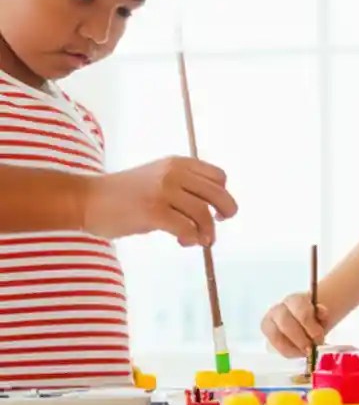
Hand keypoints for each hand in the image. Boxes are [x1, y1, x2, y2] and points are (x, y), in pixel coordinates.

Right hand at [83, 157, 237, 246]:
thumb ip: (183, 187)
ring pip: (203, 213)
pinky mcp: (153, 211)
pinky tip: (183, 241)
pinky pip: (186, 228)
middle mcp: (173, 173)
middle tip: (217, 227)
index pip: (218, 176)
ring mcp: (163, 191)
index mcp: (177, 163)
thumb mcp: (157, 178)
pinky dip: (191, 238)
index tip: (216, 210)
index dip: (223, 194)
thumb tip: (212, 211)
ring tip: (199, 241)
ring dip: (207, 232)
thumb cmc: (123, 194)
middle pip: (217, 194)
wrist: (87, 199)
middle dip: (226, 213)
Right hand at [262, 292, 328, 358]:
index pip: (300, 310)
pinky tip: (298, 352)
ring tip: (304, 352)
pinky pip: (274, 346)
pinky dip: (287, 351)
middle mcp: (279, 308)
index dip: (309, 326)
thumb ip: (322, 314)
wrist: (306, 321)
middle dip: (300, 339)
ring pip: (275, 335)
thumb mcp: (322, 316)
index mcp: (295, 300)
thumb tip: (322, 312)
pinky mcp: (267, 334)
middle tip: (311, 349)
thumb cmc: (314, 318)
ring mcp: (270, 321)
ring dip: (292, 347)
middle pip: (285, 323)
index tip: (319, 338)